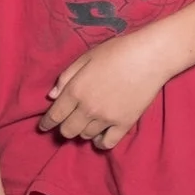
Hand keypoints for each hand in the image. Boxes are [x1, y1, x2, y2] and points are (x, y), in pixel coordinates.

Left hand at [42, 31, 171, 148]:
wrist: (150, 56)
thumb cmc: (117, 51)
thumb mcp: (86, 57)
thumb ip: (66, 77)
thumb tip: (51, 96)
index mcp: (75, 90)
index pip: (54, 115)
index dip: (46, 123)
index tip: (44, 127)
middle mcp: (87, 108)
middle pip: (68, 130)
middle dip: (64, 128)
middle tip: (68, 123)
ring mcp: (106, 118)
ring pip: (86, 135)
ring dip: (83, 131)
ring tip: (88, 123)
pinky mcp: (124, 124)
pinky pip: (107, 143)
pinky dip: (100, 142)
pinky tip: (100, 136)